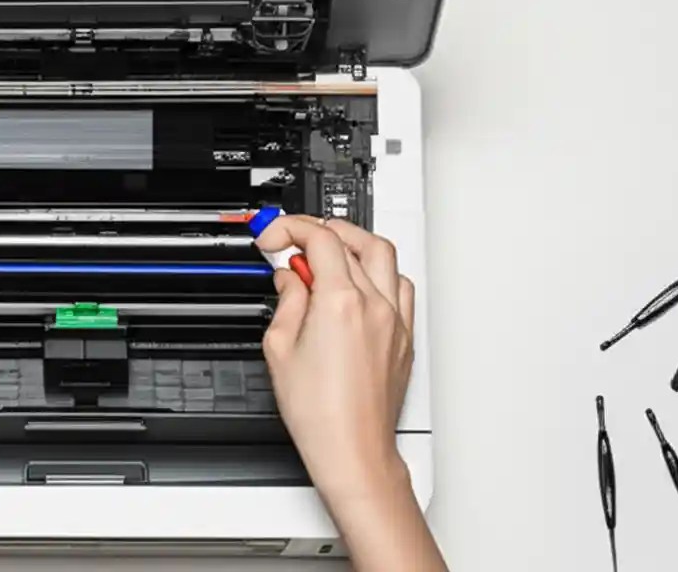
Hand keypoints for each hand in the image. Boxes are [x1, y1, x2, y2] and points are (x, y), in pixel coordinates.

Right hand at [256, 216, 414, 496]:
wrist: (351, 448)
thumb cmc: (318, 412)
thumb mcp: (279, 348)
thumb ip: (287, 301)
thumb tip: (290, 278)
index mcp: (340, 302)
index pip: (319, 238)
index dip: (290, 228)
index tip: (273, 238)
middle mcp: (374, 305)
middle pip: (353, 239)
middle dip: (321, 230)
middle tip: (296, 240)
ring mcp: (394, 319)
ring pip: (384, 256)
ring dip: (354, 244)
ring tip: (329, 255)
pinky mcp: (403, 336)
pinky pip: (400, 286)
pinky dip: (379, 273)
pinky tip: (359, 284)